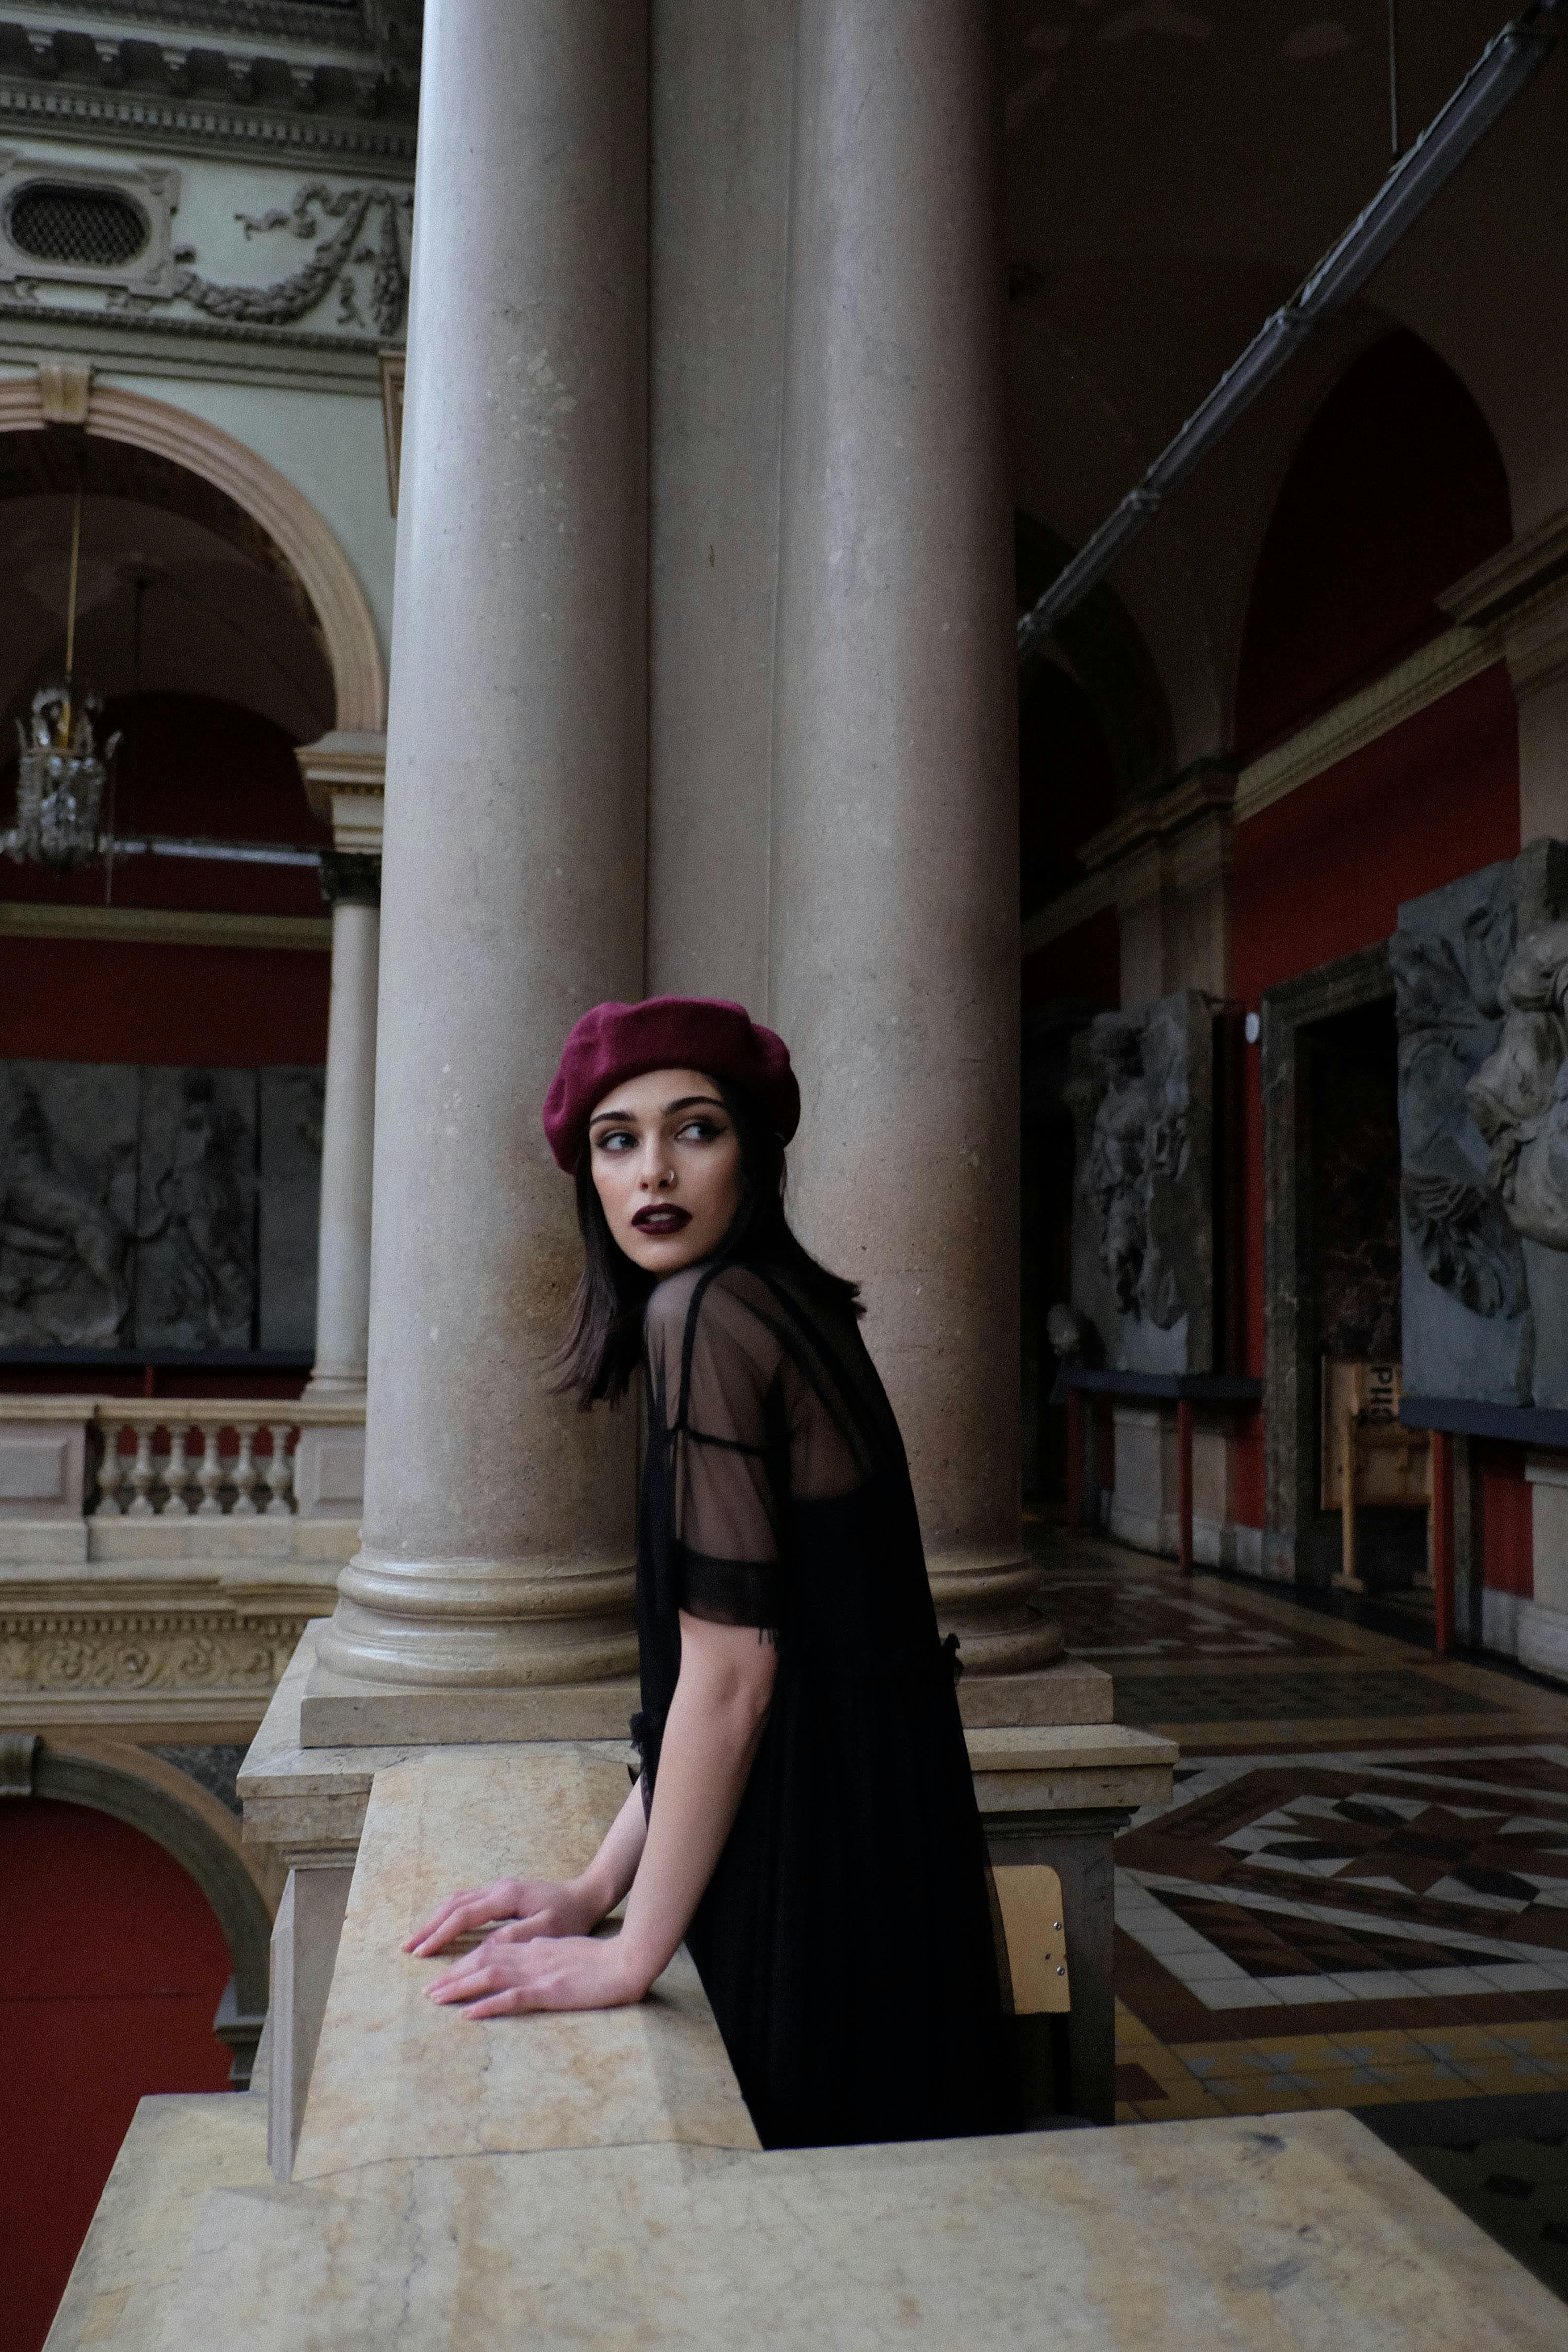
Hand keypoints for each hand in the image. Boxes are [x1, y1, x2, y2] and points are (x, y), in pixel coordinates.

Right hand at [402, 1874, 603, 1957]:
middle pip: (453, 1904)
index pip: (464, 1916)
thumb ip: (516, 1937)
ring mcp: (499, 1889)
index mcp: (506, 1897)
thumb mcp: (548, 1930)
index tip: (421, 1953)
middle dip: (429, 1926)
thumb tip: (484, 1949)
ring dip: (436, 1920)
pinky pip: (467, 1903)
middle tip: (407, 1947)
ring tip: (418, 1940)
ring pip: (457, 1901)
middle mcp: (498, 1889)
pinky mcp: (502, 1895)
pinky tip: (442, 1929)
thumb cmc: (571, 1916)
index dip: (440, 1934)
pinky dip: (449, 1916)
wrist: (587, 1894)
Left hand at [423, 1931, 648, 2017]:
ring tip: (435, 1999)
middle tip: (427, 1991)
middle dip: (452, 1975)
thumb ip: (542, 1952)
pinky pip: (513, 1997)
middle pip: (483, 1960)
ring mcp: (540, 1973)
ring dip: (460, 1987)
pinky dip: (488, 2004)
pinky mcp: (551, 1991)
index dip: (464, 1961)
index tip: (443, 1975)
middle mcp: (532, 1956)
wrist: (629, 1961)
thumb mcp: (565, 1950)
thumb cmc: (601, 1959)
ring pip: (490, 1975)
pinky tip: (469, 2014)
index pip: (491, 1949)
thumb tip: (523, 1954)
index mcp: (535, 1947)